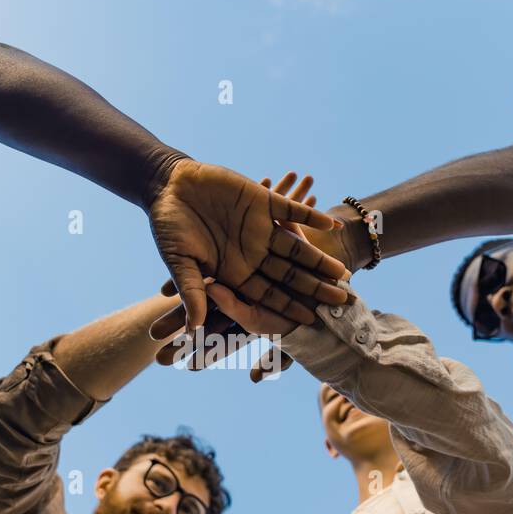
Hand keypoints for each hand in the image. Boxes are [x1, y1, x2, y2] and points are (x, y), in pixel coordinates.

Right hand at [147, 159, 346, 329]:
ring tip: (344, 271)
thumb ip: (192, 292)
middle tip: (343, 300)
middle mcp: (253, 252)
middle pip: (291, 275)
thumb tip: (194, 326)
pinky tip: (331, 223)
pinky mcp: (262, 201)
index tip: (313, 320)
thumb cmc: (169, 227)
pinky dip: (310, 215)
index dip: (290, 307)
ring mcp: (261, 227)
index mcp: (236, 271)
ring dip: (319, 258)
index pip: (269, 294)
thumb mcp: (179, 262)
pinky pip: (291, 210)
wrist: (168, 186)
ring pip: (297, 246)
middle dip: (316, 288)